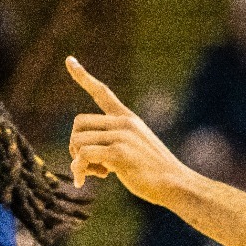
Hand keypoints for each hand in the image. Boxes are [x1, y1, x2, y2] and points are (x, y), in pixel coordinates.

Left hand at [66, 57, 192, 205]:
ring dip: (78, 160)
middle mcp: (124, 123)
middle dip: (75, 144)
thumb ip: (112, 146)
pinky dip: (80, 169)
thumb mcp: (137, 149)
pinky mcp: (119, 153)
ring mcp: (122, 137)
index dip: (83, 76)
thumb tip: (78, 160)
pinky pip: (83, 155)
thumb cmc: (155, 173)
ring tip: (95, 173)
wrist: (176, 184)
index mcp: (129, 119)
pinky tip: (91, 179)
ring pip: (77, 140)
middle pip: (78, 123)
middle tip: (86, 162)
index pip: (102, 93)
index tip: (70, 60)